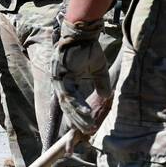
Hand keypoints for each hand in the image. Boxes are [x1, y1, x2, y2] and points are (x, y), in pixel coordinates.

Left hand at [51, 16, 112, 136]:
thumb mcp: (98, 69)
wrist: (82, 32)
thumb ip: (101, 83)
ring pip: (68, 104)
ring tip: (89, 127)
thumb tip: (107, 97)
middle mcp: (60, 84)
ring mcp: (59, 80)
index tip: (86, 130)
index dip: (77, 118)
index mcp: (67, 83)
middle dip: (76, 123)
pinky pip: (69, 94)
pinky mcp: (61, 75)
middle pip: (66, 109)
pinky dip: (78, 105)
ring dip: (79, 117)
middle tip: (87, 134)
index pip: (70, 105)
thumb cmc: (88, 48)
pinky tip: (86, 114)